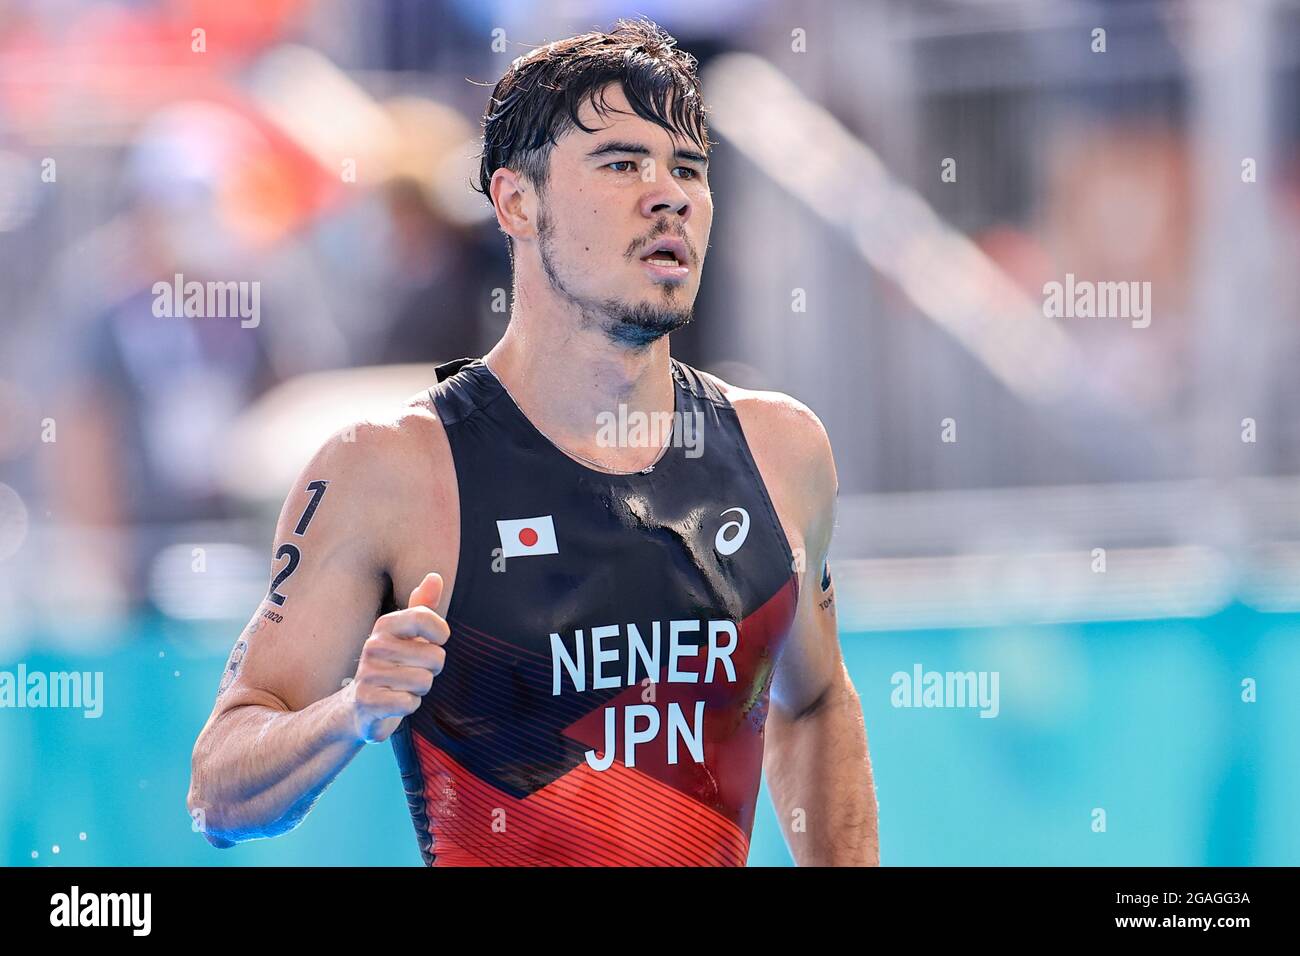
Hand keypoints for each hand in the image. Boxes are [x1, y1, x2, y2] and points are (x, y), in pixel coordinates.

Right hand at [343, 573, 448, 743]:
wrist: (359, 705)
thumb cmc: (392, 664)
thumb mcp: (408, 634)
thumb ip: (423, 606)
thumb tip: (434, 576)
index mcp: (386, 625)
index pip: (425, 617)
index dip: (440, 633)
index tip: (435, 641)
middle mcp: (374, 645)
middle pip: (435, 656)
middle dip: (431, 670)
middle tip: (411, 671)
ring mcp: (368, 674)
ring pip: (424, 682)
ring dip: (419, 690)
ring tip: (401, 686)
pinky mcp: (368, 702)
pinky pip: (409, 703)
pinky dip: (408, 706)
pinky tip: (394, 701)